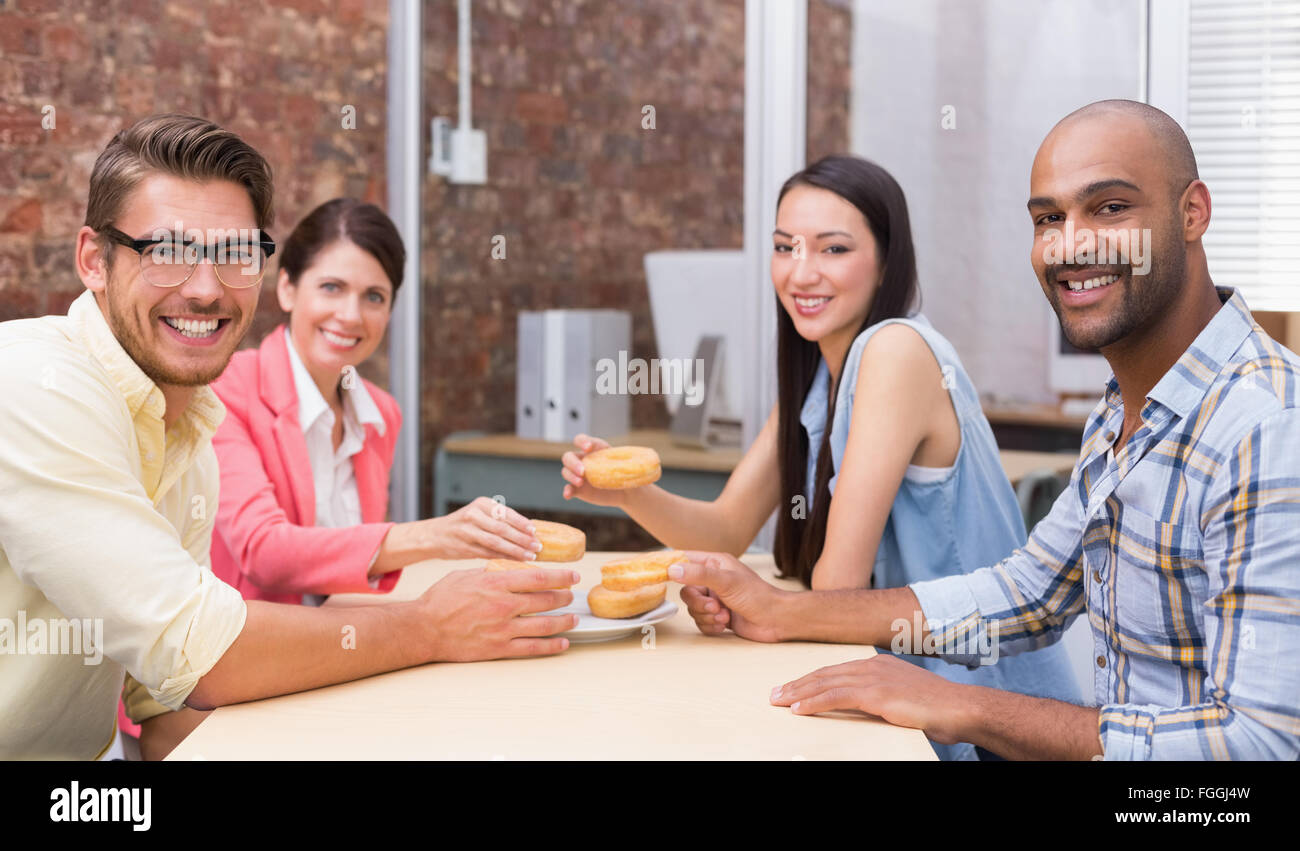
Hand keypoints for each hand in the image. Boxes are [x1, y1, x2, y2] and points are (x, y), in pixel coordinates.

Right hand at [417, 566, 580, 661]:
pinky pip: (531, 648)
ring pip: (544, 624)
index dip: (561, 576)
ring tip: (573, 619)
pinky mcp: (498, 648)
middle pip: (545, 600)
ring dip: (564, 621)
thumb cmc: (441, 599)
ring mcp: (502, 629)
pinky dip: (551, 646)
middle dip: (564, 597)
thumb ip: (491, 571)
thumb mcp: (466, 574)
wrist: (424, 628)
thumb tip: (512, 566)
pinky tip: (563, 643)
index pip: (538, 578)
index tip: (573, 576)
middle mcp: (504, 605)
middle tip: (573, 596)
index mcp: (496, 584)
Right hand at [426, 496, 541, 560]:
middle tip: (537, 546)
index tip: (535, 531)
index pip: (506, 513)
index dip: (522, 523)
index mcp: (481, 504)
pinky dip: (504, 558)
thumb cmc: (464, 524)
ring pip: (496, 543)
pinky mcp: (465, 548)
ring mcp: (468, 532)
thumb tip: (530, 530)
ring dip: (515, 550)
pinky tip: (516, 561)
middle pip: (503, 528)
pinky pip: (488, 554)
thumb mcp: (480, 514)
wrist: (435, 535)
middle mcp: (474, 515)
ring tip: (530, 555)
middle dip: (522, 539)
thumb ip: (500, 519)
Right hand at [560, 434, 625, 506]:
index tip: (588, 447)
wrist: (626, 491)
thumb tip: (650, 459)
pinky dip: (567, 491)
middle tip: (583, 471)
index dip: (582, 441)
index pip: (580, 440)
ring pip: (566, 471)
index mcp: (594, 449)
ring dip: (570, 476)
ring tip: (580, 482)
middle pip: (568, 457)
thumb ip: (629, 460)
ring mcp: (578, 475)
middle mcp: (583, 460)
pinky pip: (568, 488)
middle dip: (573, 463)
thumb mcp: (628, 464)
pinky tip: (568, 495)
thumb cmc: (627, 473)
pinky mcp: (578, 489)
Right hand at [668, 551, 785, 642]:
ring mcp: (715, 598)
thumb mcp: (726, 581)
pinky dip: (710, 625)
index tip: (659, 574)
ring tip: (724, 615)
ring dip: (706, 616)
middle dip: (698, 603)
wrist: (776, 620)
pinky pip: (701, 622)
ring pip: (693, 609)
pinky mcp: (718, 616)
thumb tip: (672, 569)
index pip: (685, 559)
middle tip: (714, 606)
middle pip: (686, 591)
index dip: (672, 566)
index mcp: (715, 563)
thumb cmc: (757, 596)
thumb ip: (698, 574)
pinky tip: (724, 624)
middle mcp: (713, 580)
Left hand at [769, 655, 965, 743]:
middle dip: (797, 684)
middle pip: (824, 674)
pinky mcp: (876, 694)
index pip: (835, 671)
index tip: (792, 688)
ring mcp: (873, 678)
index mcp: (877, 665)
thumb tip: (865, 706)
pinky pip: (835, 697)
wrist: (960, 707)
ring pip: (825, 684)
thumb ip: (881, 697)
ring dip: (798, 693)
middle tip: (775, 694)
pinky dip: (813, 703)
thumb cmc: (937, 708)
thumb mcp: (903, 697)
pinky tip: (798, 709)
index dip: (811, 679)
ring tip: (778, 701)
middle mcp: (872, 666)